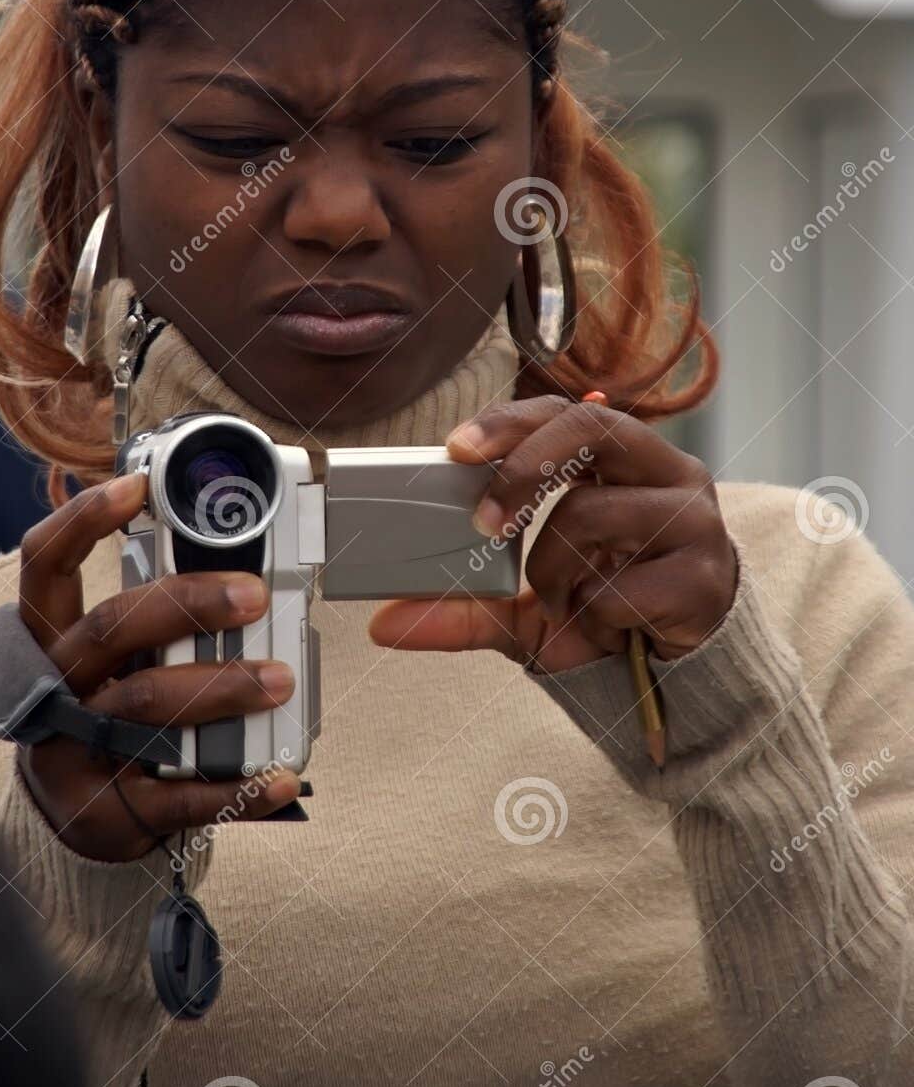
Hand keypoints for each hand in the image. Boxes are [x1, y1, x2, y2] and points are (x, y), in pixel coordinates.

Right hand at [16, 472, 300, 859]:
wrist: (76, 812)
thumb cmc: (110, 707)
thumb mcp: (117, 657)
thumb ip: (157, 616)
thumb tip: (245, 567)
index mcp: (50, 635)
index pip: (46, 562)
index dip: (83, 519)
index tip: (138, 486)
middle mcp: (53, 687)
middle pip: (110, 628)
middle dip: (187, 604)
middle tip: (255, 594)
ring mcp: (72, 750)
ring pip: (146, 707)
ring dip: (221, 688)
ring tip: (281, 681)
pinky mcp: (106, 812)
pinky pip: (178, 798)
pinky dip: (236, 788)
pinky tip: (281, 777)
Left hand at [370, 396, 737, 674]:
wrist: (681, 675)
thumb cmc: (605, 613)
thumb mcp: (525, 611)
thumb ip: (463, 608)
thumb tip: (383, 625)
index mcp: (627, 460)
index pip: (567, 411)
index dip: (511, 422)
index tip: (456, 449)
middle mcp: (669, 473)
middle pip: (593, 427)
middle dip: (526, 467)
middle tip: (484, 522)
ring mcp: (694, 521)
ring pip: (592, 515)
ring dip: (555, 570)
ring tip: (565, 601)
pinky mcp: (704, 578)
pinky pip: (619, 587)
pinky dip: (593, 615)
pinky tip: (609, 626)